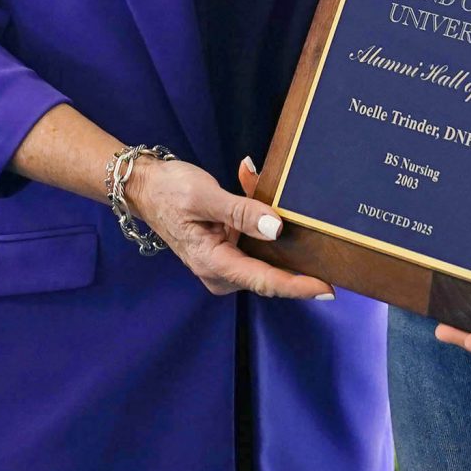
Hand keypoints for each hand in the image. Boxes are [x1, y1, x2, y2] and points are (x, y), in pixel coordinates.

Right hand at [120, 153, 331, 300]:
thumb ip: (241, 212)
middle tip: (297, 211)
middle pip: (269, 270)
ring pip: (262, 250)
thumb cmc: (169, 190)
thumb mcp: (205, 196)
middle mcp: (220, 272)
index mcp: (213, 263)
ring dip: (268, 220)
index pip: (264, 281)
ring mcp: (223, 263)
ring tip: (252, 182)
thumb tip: (276, 229)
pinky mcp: (225, 250)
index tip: (327, 288)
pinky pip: (252, 239)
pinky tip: (248, 182)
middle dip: (286, 242)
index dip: (297, 286)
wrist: (144, 186)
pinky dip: (256, 215)